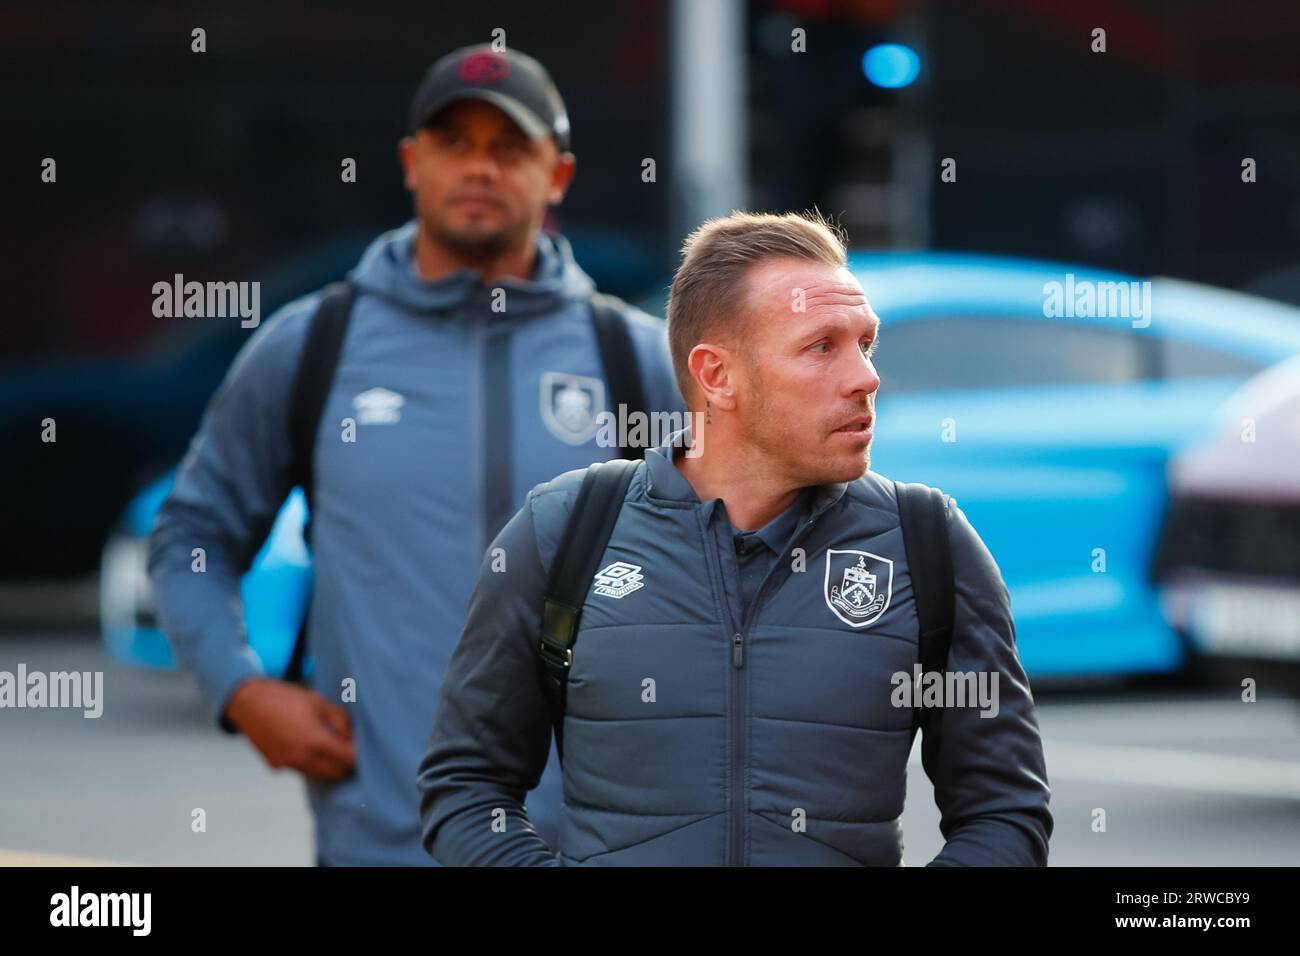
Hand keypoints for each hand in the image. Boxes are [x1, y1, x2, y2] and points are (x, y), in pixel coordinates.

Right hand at [223, 678, 355, 781]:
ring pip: (318, 775)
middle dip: (345, 764)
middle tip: (348, 749)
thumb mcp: (319, 703)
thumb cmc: (285, 698)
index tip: (362, 749)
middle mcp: (300, 758)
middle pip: (335, 774)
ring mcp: (287, 765)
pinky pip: (301, 770)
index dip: (358, 756)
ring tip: (327, 744)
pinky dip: (309, 763)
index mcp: (314, 741)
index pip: (347, 760)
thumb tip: (353, 739)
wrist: (248, 703)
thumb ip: (341, 722)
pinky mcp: (276, 767)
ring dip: (327, 765)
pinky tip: (306, 744)